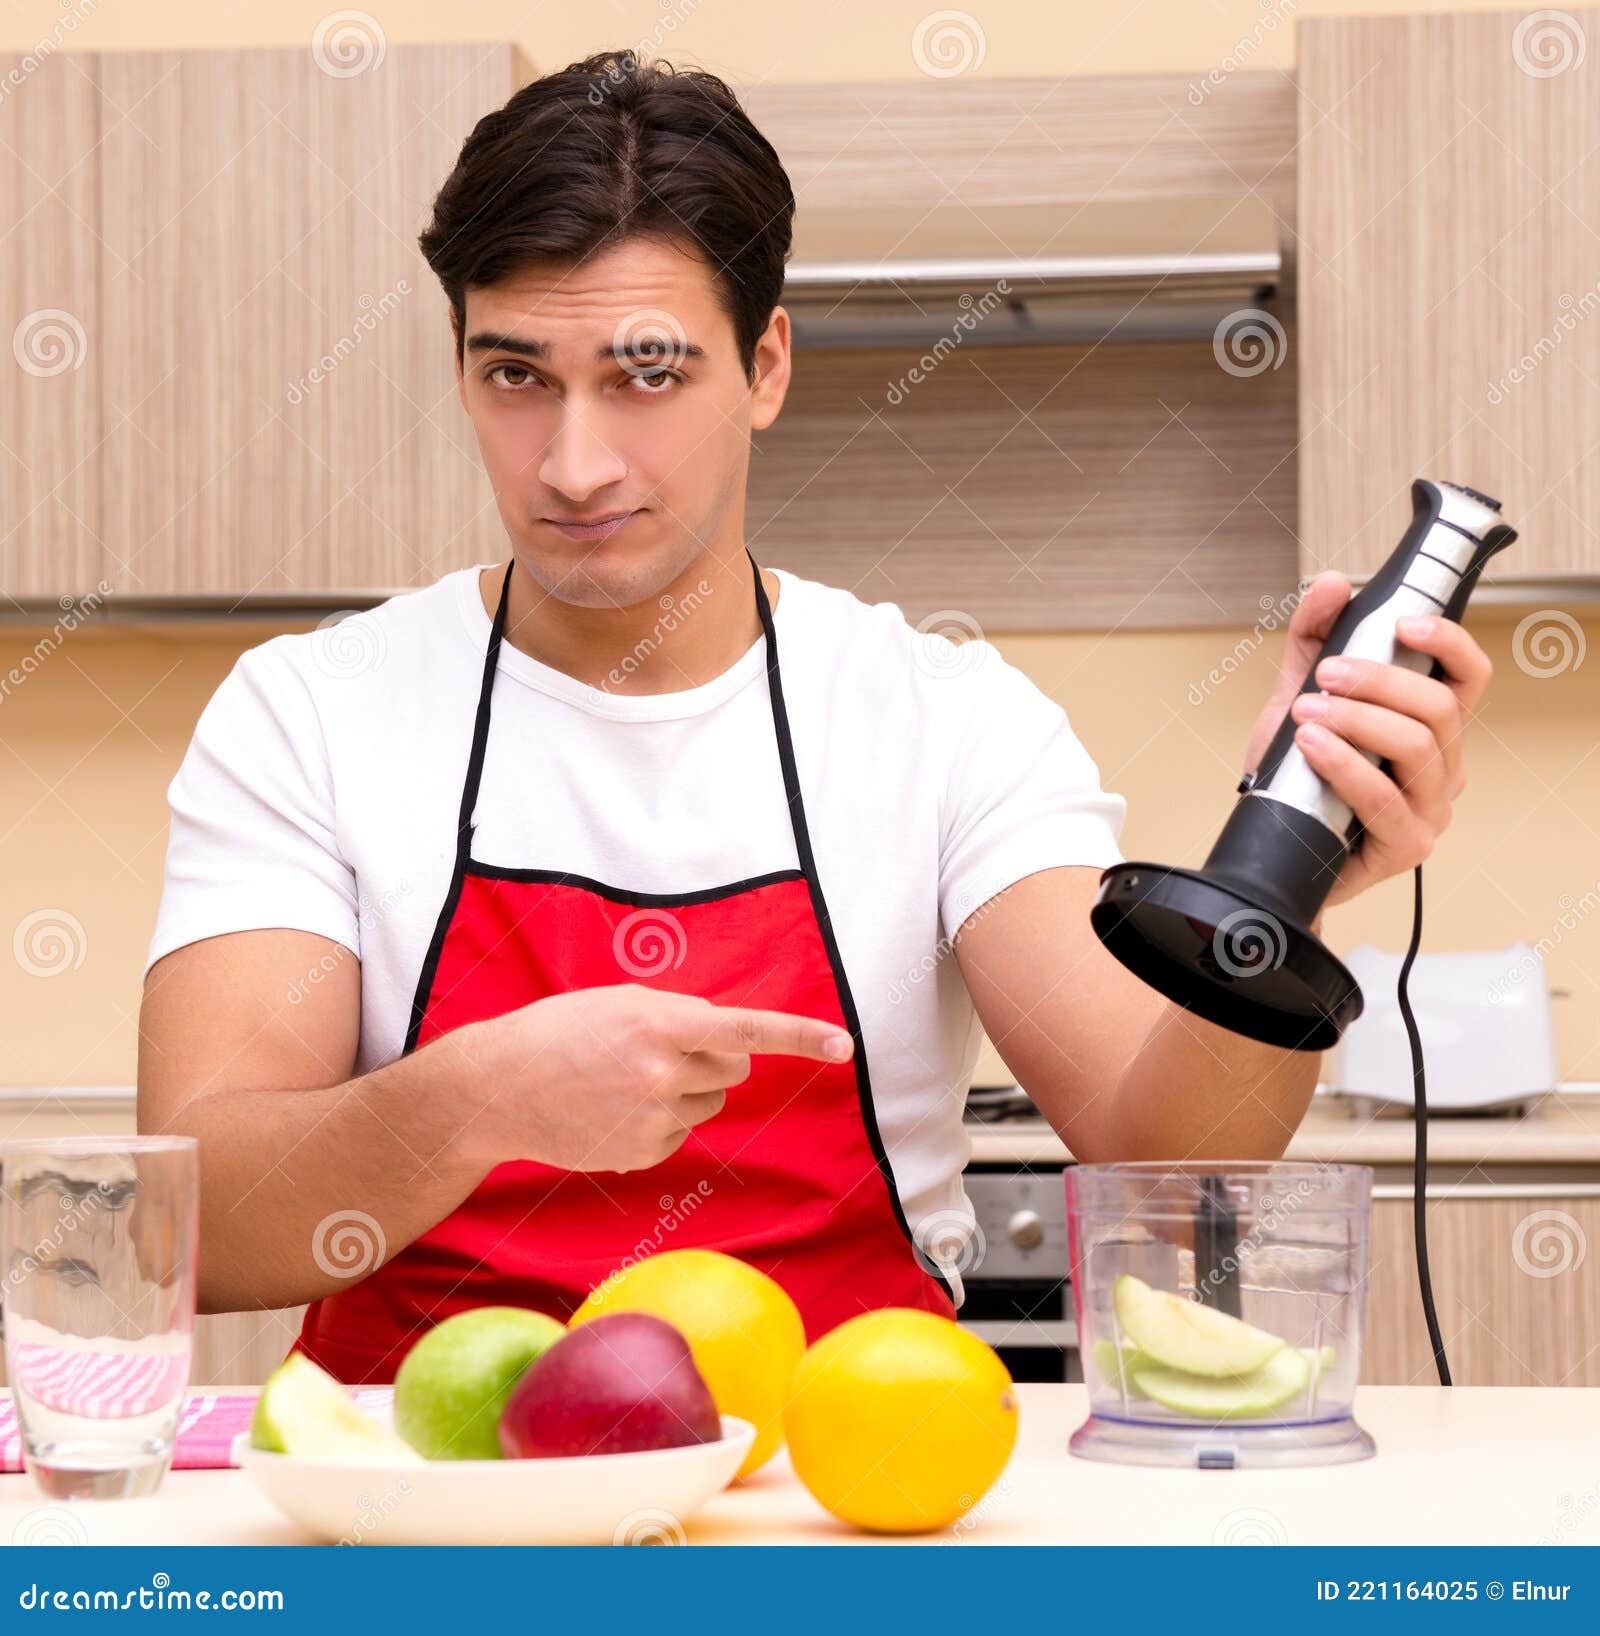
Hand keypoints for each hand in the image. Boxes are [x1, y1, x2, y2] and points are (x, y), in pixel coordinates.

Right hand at [461, 983, 853, 1172]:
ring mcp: (654, 1119)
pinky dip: (659, 1120)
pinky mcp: (643, 1153)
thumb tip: (730, 1039)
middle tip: (660, 1050)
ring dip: (685, 1088)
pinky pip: (682, 1131)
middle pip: (736, 1067)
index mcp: (660, 1024)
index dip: (802, 1037)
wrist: (496, 1088)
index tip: (845, 1045)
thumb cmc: (559, 1031)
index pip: (748, 1029)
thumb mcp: (619, 1002)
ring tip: (624, 1080)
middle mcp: (663, 1074)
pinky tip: (614, 1110)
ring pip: (710, 1100)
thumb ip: (679, 1014)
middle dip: (714, 1057)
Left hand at [1242, 572, 1493, 908]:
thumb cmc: (1295, 778)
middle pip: (1439, 707)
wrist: (1270, 847)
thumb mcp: (1296, 697)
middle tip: (1325, 675)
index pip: (1468, 676)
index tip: (1404, 622)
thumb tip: (1331, 583)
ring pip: (1416, 747)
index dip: (1448, 643)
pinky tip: (1312, 748)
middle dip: (1378, 681)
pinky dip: (1344, 766)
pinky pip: (1384, 799)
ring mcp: (1430, 810)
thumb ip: (1313, 640)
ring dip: (1356, 720)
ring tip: (1305, 712)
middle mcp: (1442, 767)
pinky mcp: (1407, 846)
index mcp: (1430, 728)